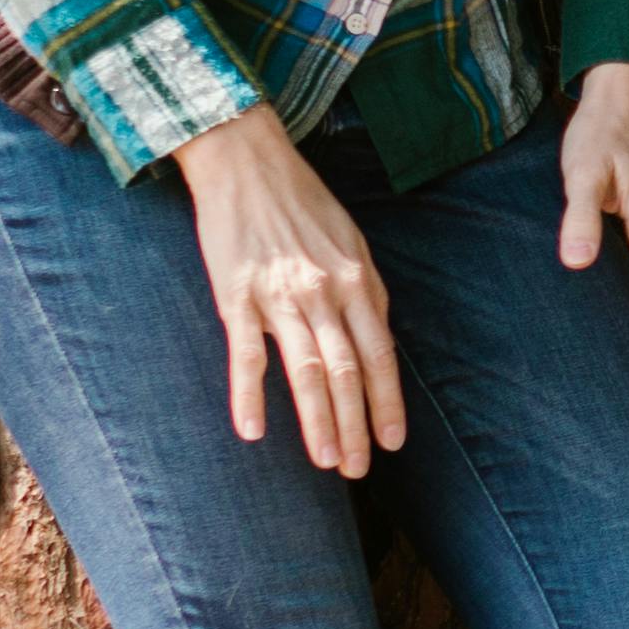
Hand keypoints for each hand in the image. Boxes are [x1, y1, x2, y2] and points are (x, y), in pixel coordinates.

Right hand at [171, 107, 401, 473]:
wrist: (245, 159)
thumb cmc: (301, 201)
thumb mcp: (351, 240)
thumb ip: (367, 291)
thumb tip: (381, 339)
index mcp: (357, 279)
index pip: (379, 354)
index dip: (387, 402)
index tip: (393, 442)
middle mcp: (324, 291)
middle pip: (346, 372)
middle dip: (356, 425)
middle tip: (358, 469)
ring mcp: (279, 294)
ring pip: (305, 370)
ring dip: (317, 421)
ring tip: (326, 462)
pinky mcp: (236, 294)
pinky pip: (246, 354)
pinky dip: (249, 395)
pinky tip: (253, 431)